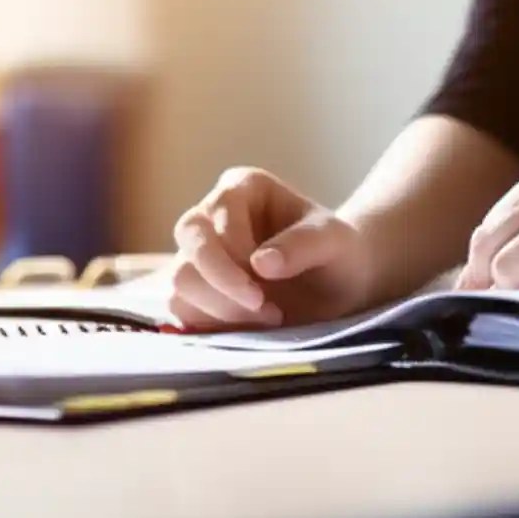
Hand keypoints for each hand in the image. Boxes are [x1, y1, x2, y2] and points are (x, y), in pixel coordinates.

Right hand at [167, 167, 373, 330]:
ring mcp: (198, 252)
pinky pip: (182, 308)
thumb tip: (261, 263)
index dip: (233, 261)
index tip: (263, 296)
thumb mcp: (336, 243)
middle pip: (189, 248)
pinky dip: (213, 325)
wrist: (339, 285)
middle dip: (222, 289)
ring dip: (220, 311)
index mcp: (241, 188)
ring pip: (180, 282)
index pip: (216, 218)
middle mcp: (211, 214)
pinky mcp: (195, 287)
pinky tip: (250, 329)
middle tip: (266, 312)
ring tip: (269, 319)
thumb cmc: (338, 253)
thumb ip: (304, 245)